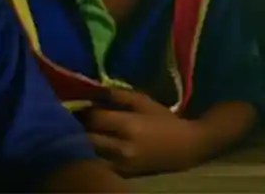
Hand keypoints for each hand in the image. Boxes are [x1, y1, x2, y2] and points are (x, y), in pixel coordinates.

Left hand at [84, 88, 200, 176]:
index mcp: (129, 125)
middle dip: (81, 127)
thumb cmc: (165, 121)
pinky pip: (98, 162)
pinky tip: (98, 145)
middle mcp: (121, 147)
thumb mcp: (146, 102)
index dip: (85, 111)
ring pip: (89, 152)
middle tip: (80, 119)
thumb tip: (94, 91)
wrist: (184, 148)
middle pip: (86, 137)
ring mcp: (120, 163)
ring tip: (88, 132)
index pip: (94, 118)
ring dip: (85, 141)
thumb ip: (120, 95)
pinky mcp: (120, 173)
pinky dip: (94, 153)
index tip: (83, 105)